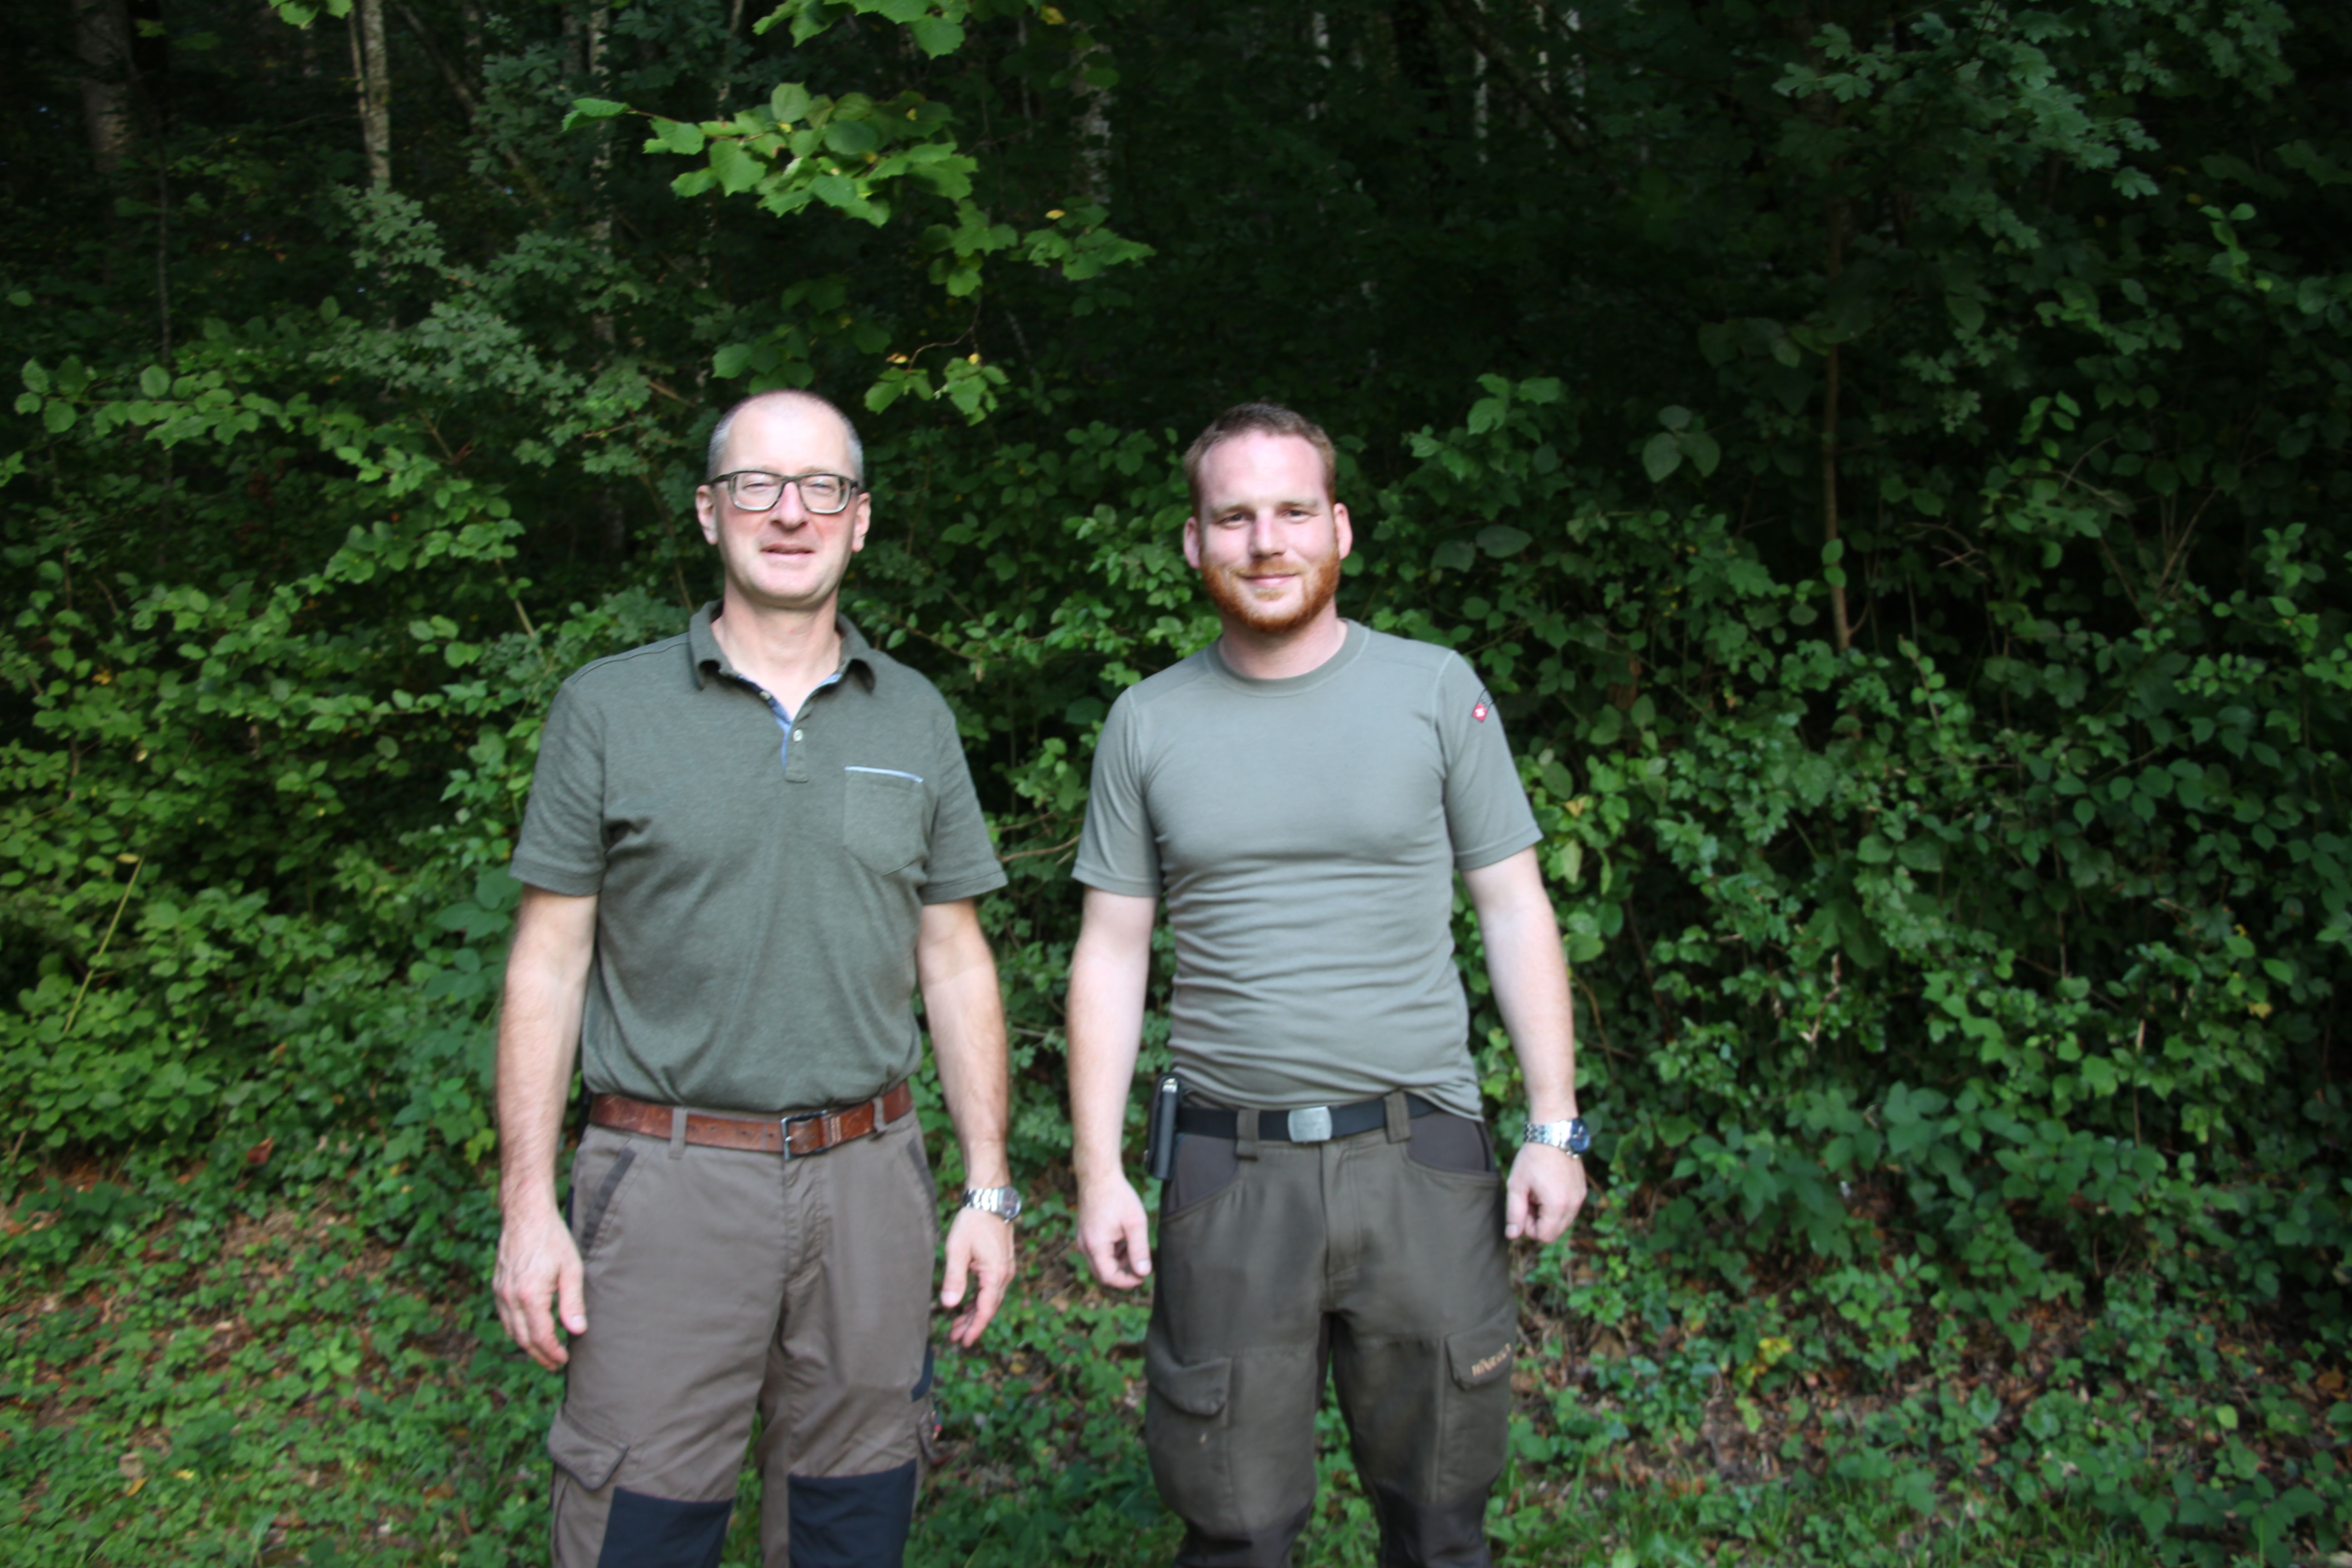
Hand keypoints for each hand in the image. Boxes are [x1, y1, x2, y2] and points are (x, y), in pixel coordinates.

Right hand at [494, 1205, 585, 1369]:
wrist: (526, 1215)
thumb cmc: (552, 1239)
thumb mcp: (571, 1269)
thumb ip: (572, 1302)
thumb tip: (577, 1331)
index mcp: (530, 1296)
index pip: (540, 1336)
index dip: (552, 1352)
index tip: (564, 1360)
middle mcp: (510, 1298)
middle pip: (523, 1338)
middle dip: (539, 1355)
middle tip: (554, 1364)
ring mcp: (501, 1292)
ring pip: (511, 1330)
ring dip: (526, 1345)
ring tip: (543, 1353)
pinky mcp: (497, 1286)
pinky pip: (504, 1317)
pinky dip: (516, 1330)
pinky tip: (527, 1331)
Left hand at [940, 1206, 1015, 1347]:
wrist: (989, 1199)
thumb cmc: (972, 1221)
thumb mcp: (957, 1250)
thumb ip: (954, 1279)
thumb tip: (949, 1305)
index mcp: (995, 1274)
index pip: (985, 1310)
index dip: (974, 1328)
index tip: (964, 1342)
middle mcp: (1005, 1274)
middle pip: (989, 1307)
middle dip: (972, 1324)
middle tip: (955, 1337)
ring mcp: (1005, 1268)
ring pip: (990, 1298)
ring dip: (974, 1312)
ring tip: (957, 1325)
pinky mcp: (1002, 1262)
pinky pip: (991, 1288)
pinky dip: (979, 1299)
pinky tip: (967, 1304)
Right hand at [1075, 1173, 1152, 1288]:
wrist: (1099, 1175)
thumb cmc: (1117, 1196)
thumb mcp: (1135, 1223)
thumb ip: (1139, 1250)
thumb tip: (1144, 1273)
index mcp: (1096, 1246)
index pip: (1109, 1278)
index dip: (1127, 1282)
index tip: (1143, 1277)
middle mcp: (1084, 1245)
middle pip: (1102, 1274)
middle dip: (1123, 1273)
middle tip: (1141, 1264)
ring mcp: (1082, 1239)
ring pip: (1100, 1263)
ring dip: (1118, 1262)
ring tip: (1133, 1245)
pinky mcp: (1084, 1233)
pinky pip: (1097, 1252)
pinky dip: (1112, 1252)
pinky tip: (1123, 1237)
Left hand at [1505, 1141, 1587, 1244]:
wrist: (1553, 1134)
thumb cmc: (1532, 1158)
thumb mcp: (1517, 1185)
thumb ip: (1514, 1213)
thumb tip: (1512, 1235)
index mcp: (1557, 1206)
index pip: (1544, 1237)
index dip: (1529, 1227)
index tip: (1523, 1207)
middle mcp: (1573, 1205)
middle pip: (1554, 1232)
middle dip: (1539, 1222)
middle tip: (1529, 1199)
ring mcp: (1580, 1198)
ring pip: (1562, 1222)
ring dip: (1548, 1214)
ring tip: (1538, 1193)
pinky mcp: (1582, 1191)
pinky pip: (1569, 1210)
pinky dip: (1557, 1206)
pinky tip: (1548, 1188)